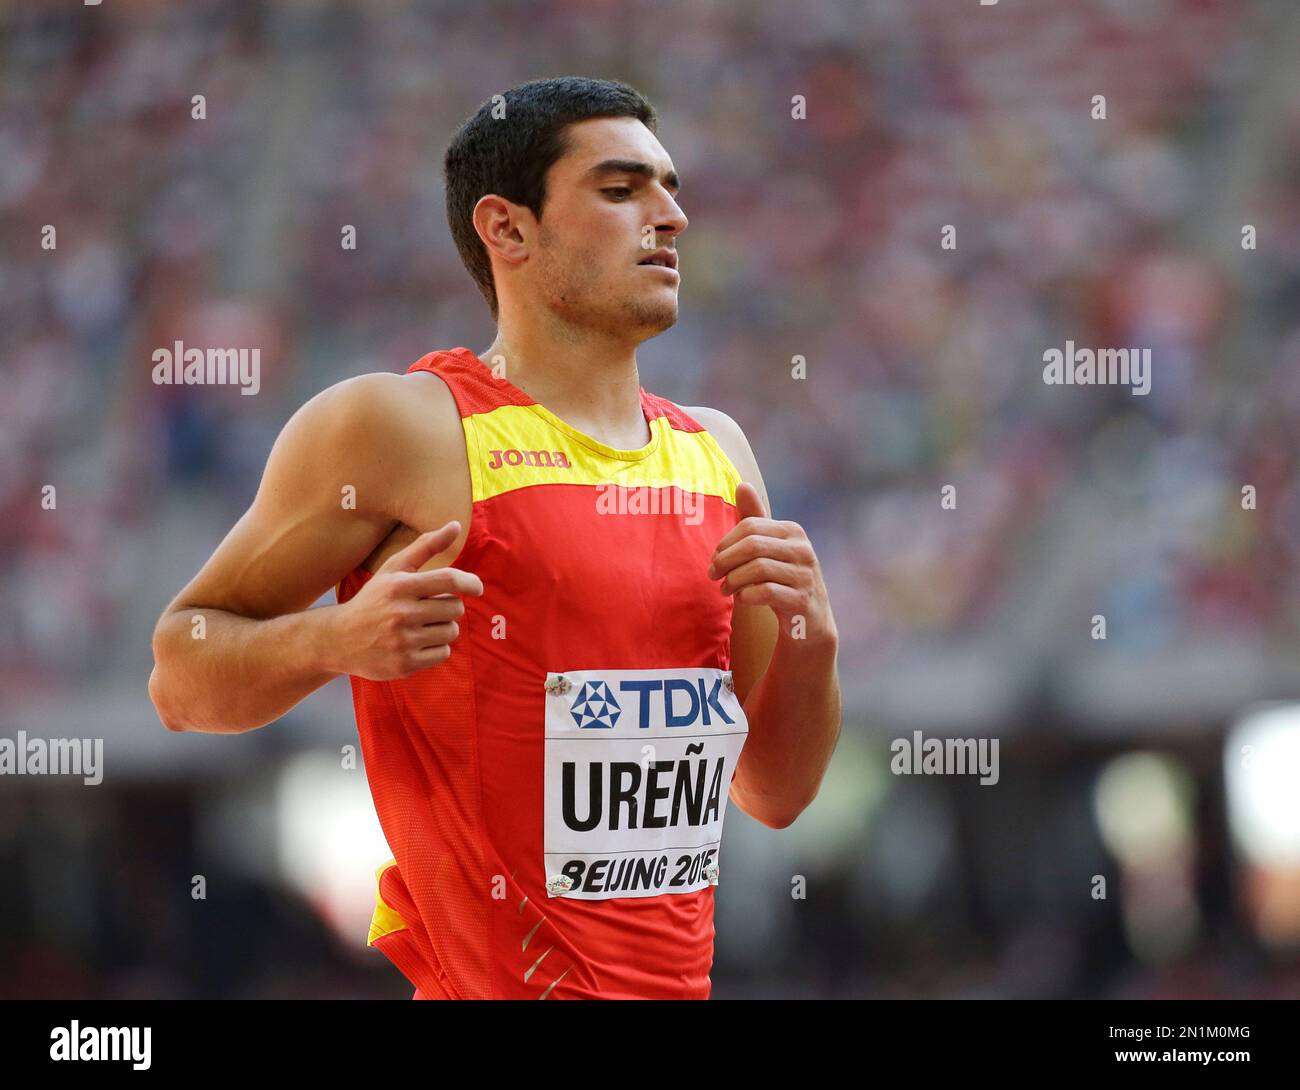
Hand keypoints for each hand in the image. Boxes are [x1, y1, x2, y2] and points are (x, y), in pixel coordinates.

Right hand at [330, 521, 482, 679]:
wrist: (339, 639)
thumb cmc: (373, 599)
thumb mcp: (393, 569)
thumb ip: (425, 546)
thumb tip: (456, 525)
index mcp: (400, 586)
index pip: (448, 580)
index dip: (470, 582)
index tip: (476, 587)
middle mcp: (401, 613)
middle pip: (455, 608)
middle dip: (449, 607)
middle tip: (431, 608)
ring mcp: (403, 641)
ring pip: (451, 631)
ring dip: (444, 627)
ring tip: (423, 625)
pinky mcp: (405, 664)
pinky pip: (443, 653)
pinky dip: (437, 647)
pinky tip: (419, 642)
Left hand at [707, 483, 835, 643]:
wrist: (809, 620)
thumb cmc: (783, 578)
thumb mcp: (770, 548)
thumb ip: (755, 519)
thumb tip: (742, 485)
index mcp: (793, 532)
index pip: (750, 526)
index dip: (726, 542)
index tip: (714, 558)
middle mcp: (803, 550)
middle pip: (752, 546)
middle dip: (725, 561)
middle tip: (712, 575)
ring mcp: (806, 576)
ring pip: (758, 569)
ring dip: (733, 581)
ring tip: (725, 589)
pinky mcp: (803, 600)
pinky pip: (766, 592)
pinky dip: (746, 596)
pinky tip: (742, 599)